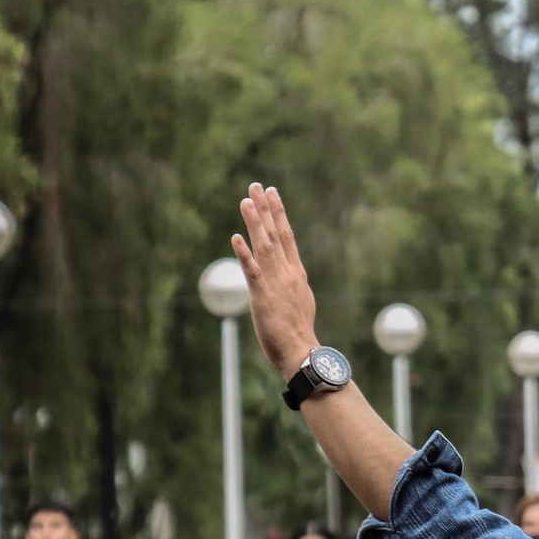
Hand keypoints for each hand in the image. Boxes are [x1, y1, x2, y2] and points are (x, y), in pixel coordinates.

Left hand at [232, 184, 320, 372]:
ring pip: (265, 246)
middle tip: (257, 186)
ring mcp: (276, 283)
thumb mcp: (299, 303)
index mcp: (296, 274)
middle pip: (277, 235)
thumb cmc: (299, 333)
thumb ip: (291, 286)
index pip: (288, 237)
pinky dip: (244, 253)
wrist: (302, 351)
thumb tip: (288, 278)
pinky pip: (252, 270)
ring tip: (246, 201)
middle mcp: (288, 273)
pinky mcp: (263, 295)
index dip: (279, 214)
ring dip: (255, 223)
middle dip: (266, 209)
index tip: (272, 194)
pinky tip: (235, 237)